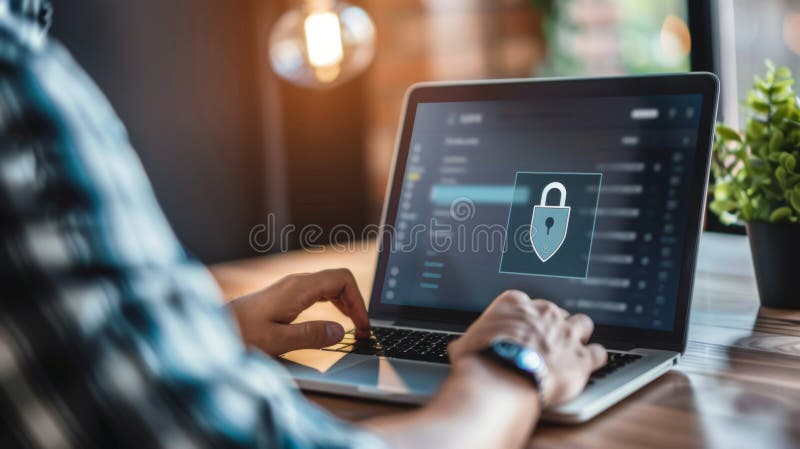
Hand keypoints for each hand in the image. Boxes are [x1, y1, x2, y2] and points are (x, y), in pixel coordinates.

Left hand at [227, 269, 370, 355]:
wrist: (213, 331)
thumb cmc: (240, 336)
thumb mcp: (278, 341)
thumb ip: (311, 335)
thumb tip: (341, 331)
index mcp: (298, 288)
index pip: (342, 280)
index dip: (358, 301)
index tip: (363, 326)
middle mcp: (296, 283)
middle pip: (338, 280)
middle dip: (355, 302)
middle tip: (362, 328)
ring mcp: (290, 288)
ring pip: (328, 285)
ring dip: (345, 302)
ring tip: (352, 325)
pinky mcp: (284, 296)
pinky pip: (317, 292)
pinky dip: (332, 303)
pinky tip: (332, 319)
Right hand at [449, 290, 606, 406]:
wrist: (502, 379)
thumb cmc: (481, 360)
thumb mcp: (465, 345)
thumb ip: (469, 341)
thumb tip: (460, 348)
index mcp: (515, 303)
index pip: (525, 302)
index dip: (524, 317)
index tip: (521, 326)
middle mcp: (544, 313)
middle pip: (555, 311)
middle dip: (552, 325)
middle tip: (544, 341)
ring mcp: (565, 333)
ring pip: (582, 324)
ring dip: (578, 334)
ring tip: (572, 346)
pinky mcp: (581, 357)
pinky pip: (598, 352)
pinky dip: (595, 358)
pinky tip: (591, 363)